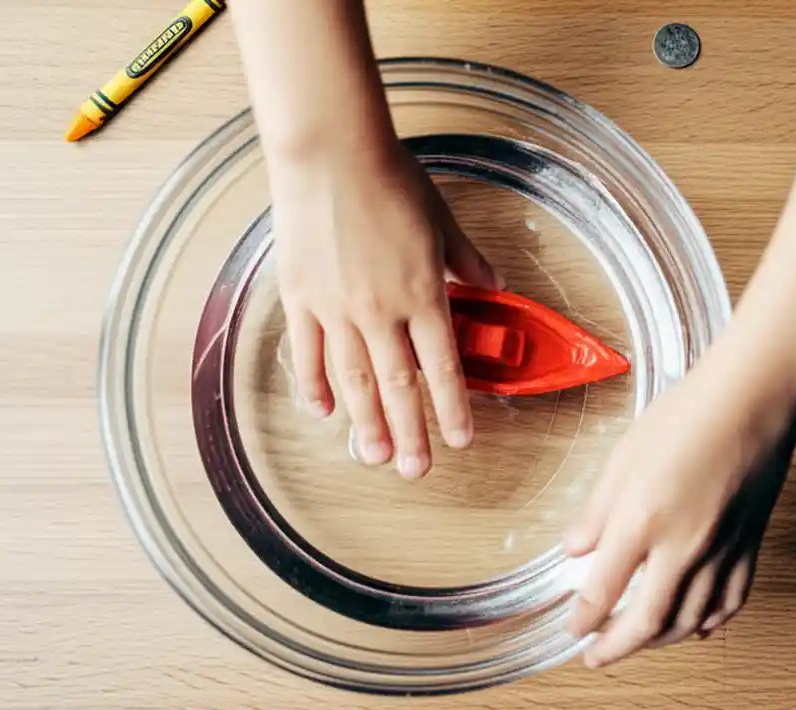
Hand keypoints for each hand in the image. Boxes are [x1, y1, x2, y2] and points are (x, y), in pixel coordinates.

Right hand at [271, 137, 501, 477]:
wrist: (331, 154)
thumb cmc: (389, 180)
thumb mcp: (442, 221)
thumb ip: (467, 261)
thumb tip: (496, 282)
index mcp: (422, 295)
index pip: (443, 367)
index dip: (453, 408)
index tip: (461, 440)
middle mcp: (380, 311)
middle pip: (398, 386)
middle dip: (411, 433)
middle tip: (417, 470)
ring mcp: (336, 308)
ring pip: (353, 380)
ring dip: (366, 423)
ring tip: (374, 456)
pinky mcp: (300, 297)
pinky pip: (308, 353)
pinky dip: (315, 385)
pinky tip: (323, 413)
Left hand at [563, 364, 795, 667]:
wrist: (755, 397)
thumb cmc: (690, 412)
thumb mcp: (625, 454)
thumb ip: (598, 509)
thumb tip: (575, 548)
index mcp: (643, 518)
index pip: (603, 588)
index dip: (584, 617)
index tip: (574, 626)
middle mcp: (684, 544)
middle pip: (647, 621)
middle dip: (616, 647)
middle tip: (597, 656)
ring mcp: (722, 550)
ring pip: (689, 620)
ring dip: (659, 641)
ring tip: (637, 643)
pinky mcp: (750, 545)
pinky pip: (730, 601)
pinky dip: (709, 622)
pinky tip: (695, 626)